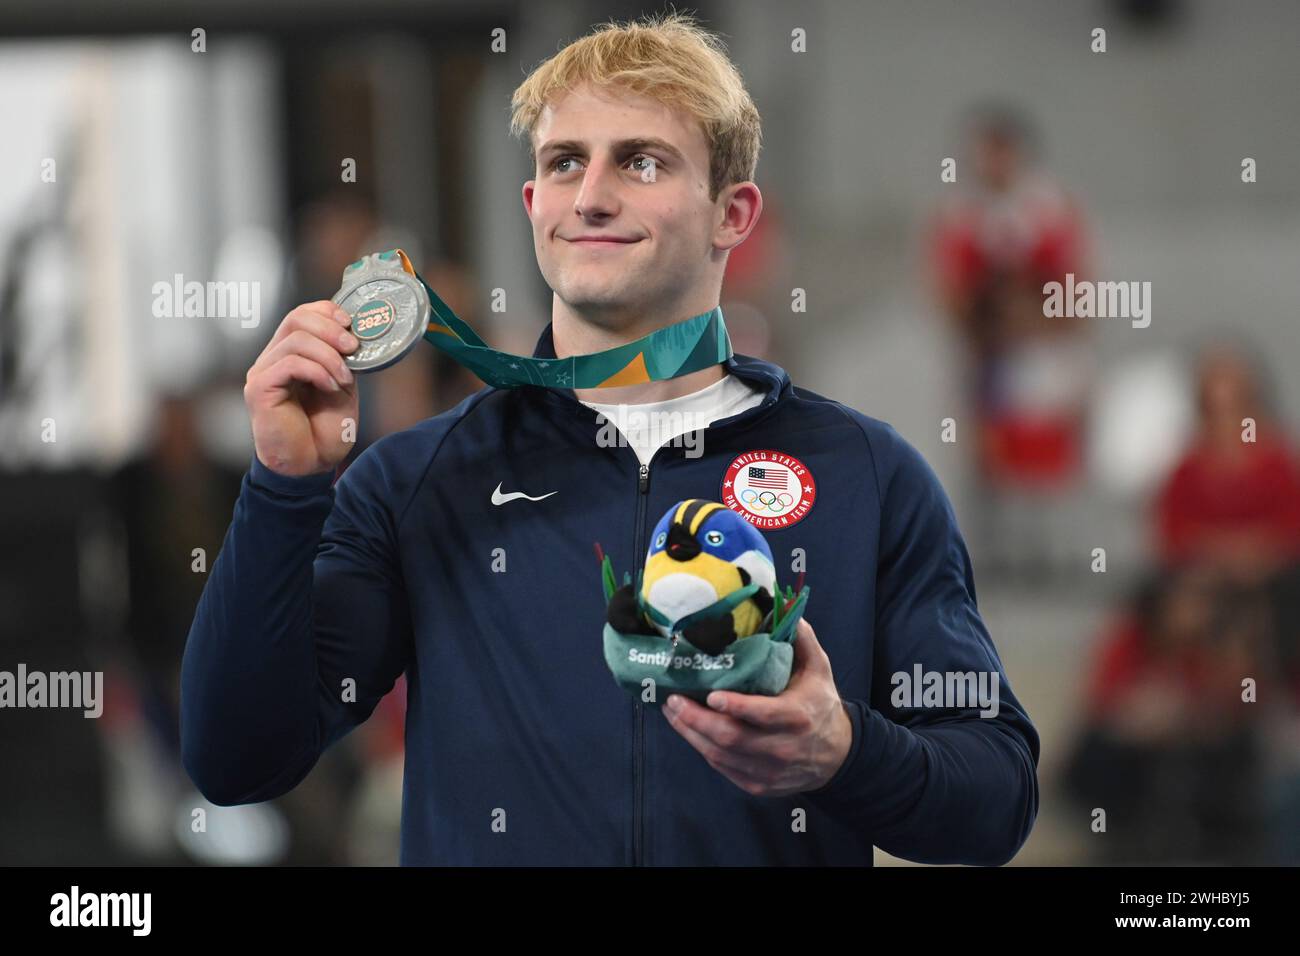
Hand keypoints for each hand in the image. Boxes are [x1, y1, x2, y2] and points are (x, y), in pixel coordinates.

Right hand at [245, 300, 359, 476]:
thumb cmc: (324, 430)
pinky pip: (290, 363)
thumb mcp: (342, 385)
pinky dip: (318, 371)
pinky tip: (332, 387)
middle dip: (331, 329)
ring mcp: (263, 372)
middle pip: (296, 319)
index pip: (301, 315)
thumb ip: (341, 359)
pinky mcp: (259, 389)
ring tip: (344, 380)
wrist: (311, 465)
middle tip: (352, 347)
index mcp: (291, 354)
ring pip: (296, 340)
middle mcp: (272, 358)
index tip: (351, 325)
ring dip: (329, 357)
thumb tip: (352, 333)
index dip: (327, 312)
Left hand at [660, 617, 852, 797]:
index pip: (763, 714)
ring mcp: (768, 770)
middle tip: (674, 700)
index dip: (735, 707)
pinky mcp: (757, 785)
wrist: (837, 756)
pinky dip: (701, 748)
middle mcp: (782, 747)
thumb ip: (802, 640)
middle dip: (697, 719)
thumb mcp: (819, 670)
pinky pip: (721, 768)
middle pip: (732, 738)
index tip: (711, 695)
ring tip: (672, 711)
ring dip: (691, 734)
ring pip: (721, 756)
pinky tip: (688, 729)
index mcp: (797, 716)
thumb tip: (784, 607)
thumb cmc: (820, 705)